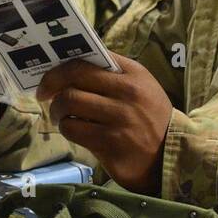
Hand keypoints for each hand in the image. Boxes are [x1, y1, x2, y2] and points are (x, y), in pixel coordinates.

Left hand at [37, 54, 172, 193]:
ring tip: (61, 116)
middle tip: (46, 97)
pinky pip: (74, 131)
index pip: (84, 63)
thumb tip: (70, 63)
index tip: (48, 78)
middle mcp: (127, 94)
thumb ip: (111, 72)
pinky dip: (67, 129)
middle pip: (72, 83)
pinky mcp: (110, 144)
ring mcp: (119, 120)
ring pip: (68, 107)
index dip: (58, 69)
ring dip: (57, 112)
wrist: (172, 154)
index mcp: (132, 74)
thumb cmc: (149, 115)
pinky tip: (74, 130)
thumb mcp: (140, 85)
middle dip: (51, 89)